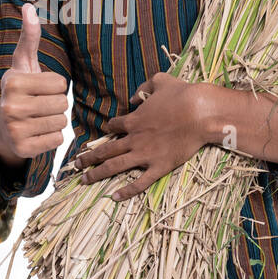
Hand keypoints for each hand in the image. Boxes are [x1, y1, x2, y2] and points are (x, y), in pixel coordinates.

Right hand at [0, 3, 68, 165]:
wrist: (2, 129)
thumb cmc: (20, 90)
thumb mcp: (23, 63)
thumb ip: (29, 37)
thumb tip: (29, 6)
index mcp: (12, 81)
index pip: (60, 83)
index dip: (55, 86)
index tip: (39, 89)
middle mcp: (10, 105)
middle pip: (62, 103)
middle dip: (56, 104)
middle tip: (39, 106)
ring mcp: (15, 129)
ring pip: (62, 122)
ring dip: (56, 121)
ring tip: (38, 119)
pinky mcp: (23, 149)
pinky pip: (58, 140)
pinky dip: (52, 137)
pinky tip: (37, 134)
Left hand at [75, 73, 208, 201]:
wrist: (201, 112)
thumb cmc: (183, 95)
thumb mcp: (161, 81)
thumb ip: (144, 88)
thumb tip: (133, 98)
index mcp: (134, 119)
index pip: (114, 126)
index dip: (108, 128)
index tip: (105, 132)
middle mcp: (134, 138)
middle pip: (105, 150)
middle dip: (89, 158)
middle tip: (76, 164)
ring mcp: (145, 154)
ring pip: (114, 166)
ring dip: (97, 173)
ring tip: (84, 180)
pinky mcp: (159, 167)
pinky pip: (140, 183)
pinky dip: (126, 191)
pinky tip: (114, 197)